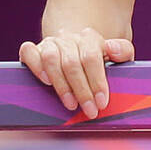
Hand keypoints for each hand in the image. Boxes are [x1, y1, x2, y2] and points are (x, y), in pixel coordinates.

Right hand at [19, 27, 134, 119]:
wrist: (78, 48)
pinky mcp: (34, 49)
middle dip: (82, 91)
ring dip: (61, 85)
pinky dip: (35, 66)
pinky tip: (46, 81)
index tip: (102, 102)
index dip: (96, 81)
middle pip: (72, 63)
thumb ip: (122, 50)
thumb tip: (112, 48)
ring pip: (51, 59)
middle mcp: (68, 38)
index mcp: (89, 38)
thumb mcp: (118, 53)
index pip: (91, 58)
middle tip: (90, 111)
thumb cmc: (99, 58)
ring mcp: (50, 43)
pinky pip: (28, 52)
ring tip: (70, 104)